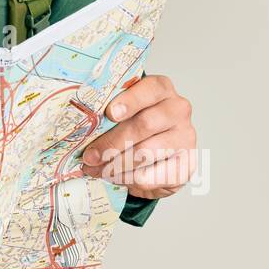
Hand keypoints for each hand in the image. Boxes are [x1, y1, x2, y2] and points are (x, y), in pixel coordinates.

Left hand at [81, 73, 195, 199]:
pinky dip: (128, 179)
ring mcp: (185, 137)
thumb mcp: (123, 112)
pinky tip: (116, 177)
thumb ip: (109, 113)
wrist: (158, 155)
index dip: (129, 101)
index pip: (150, 89)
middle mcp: (178, 109)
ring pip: (146, 153)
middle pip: (144, 125)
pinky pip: (152, 175)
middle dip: (112, 143)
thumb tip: (82, 126)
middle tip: (90, 156)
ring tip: (98, 170)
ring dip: (116, 165)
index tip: (109, 114)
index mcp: (161, 89)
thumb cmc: (134, 125)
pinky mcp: (186, 164)